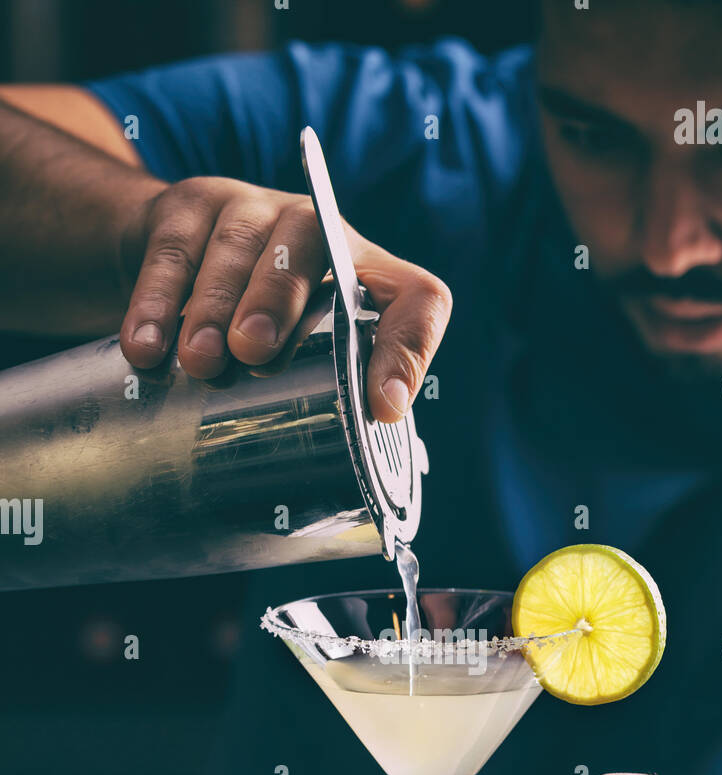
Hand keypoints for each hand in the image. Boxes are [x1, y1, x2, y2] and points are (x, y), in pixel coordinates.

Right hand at [118, 176, 451, 418]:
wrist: (178, 245)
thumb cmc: (264, 318)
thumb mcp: (304, 348)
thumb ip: (326, 390)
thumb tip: (347, 459)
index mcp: (363, 272)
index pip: (416, 297)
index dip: (410, 348)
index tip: (384, 408)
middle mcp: (313, 228)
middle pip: (310, 243)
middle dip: (279, 298)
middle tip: (252, 353)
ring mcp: (248, 210)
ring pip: (237, 244)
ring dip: (214, 304)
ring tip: (199, 361)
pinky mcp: (187, 209)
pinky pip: (172, 253)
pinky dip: (155, 303)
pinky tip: (144, 348)